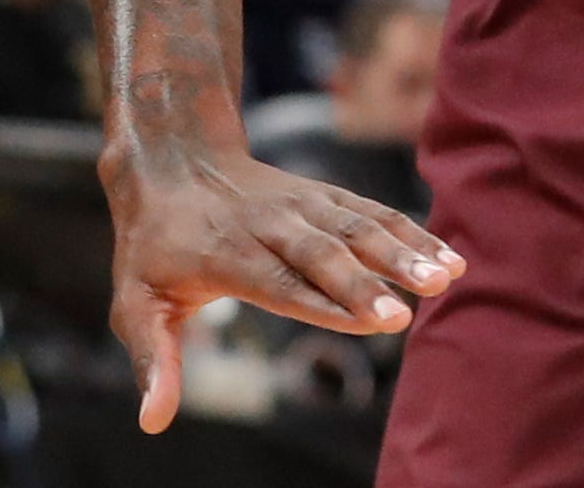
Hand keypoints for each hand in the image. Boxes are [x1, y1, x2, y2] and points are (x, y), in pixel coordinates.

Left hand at [104, 135, 460, 431]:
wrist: (173, 160)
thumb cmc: (154, 245)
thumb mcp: (135, 302)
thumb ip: (153, 359)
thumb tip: (153, 422)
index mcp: (228, 255)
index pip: (283, 283)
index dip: (328, 304)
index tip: (372, 324)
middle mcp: (272, 226)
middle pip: (327, 253)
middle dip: (371, 281)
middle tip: (412, 311)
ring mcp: (302, 205)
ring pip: (359, 226)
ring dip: (405, 251)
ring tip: (449, 276)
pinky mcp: (323, 195)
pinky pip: (371, 212)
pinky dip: (412, 231)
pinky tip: (448, 257)